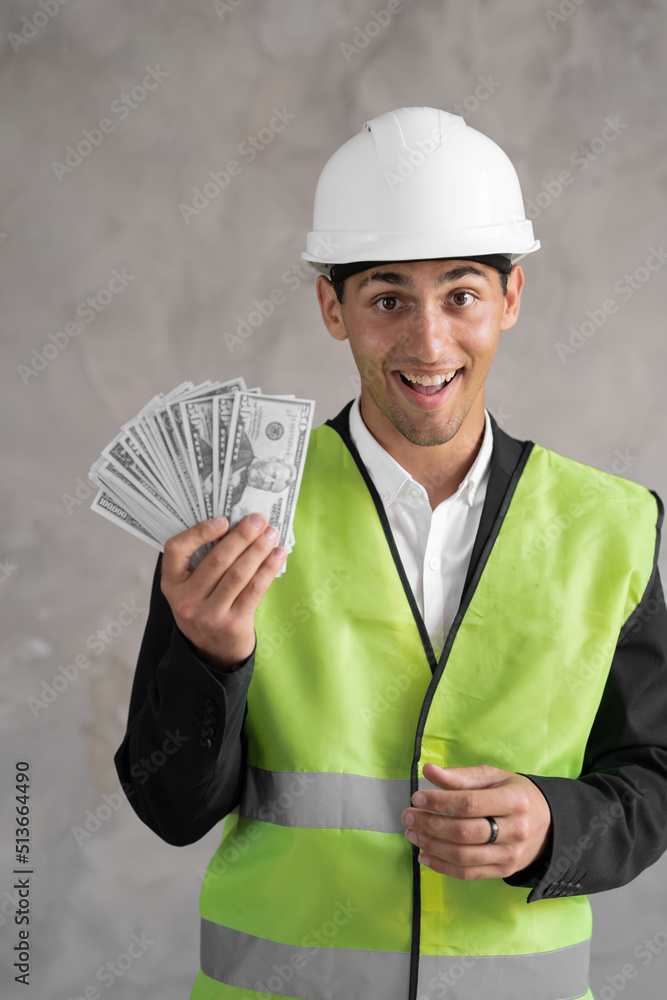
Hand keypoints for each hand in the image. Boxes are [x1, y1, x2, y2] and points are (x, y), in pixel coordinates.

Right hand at [160, 514, 285, 670]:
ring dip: (258, 550)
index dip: (199, 532)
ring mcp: (209, 614)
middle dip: (241, 536)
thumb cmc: (204, 606)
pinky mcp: (233, 624)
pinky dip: (268, 569)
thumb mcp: (191, 587)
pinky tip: (278, 555)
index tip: (223, 520)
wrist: (211, 651)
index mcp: (172, 584)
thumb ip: (202, 560)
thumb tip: (237, 526)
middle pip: (217, 560)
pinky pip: (254, 590)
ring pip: (238, 574)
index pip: (176, 549)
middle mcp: (186, 600)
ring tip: (271, 534)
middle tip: (258, 519)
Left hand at [401, 763, 551, 879]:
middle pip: (465, 832)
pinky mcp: (504, 871)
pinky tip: (425, 856)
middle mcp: (515, 830)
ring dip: (432, 846)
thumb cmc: (515, 795)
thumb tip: (429, 771)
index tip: (417, 797)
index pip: (469, 803)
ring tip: (412, 835)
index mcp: (514, 800)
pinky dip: (442, 867)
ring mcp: (510, 854)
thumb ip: (461, 776)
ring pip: (464, 856)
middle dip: (431, 825)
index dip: (440, 801)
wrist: (549, 823)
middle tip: (408, 817)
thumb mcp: (494, 777)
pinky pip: (468, 873)